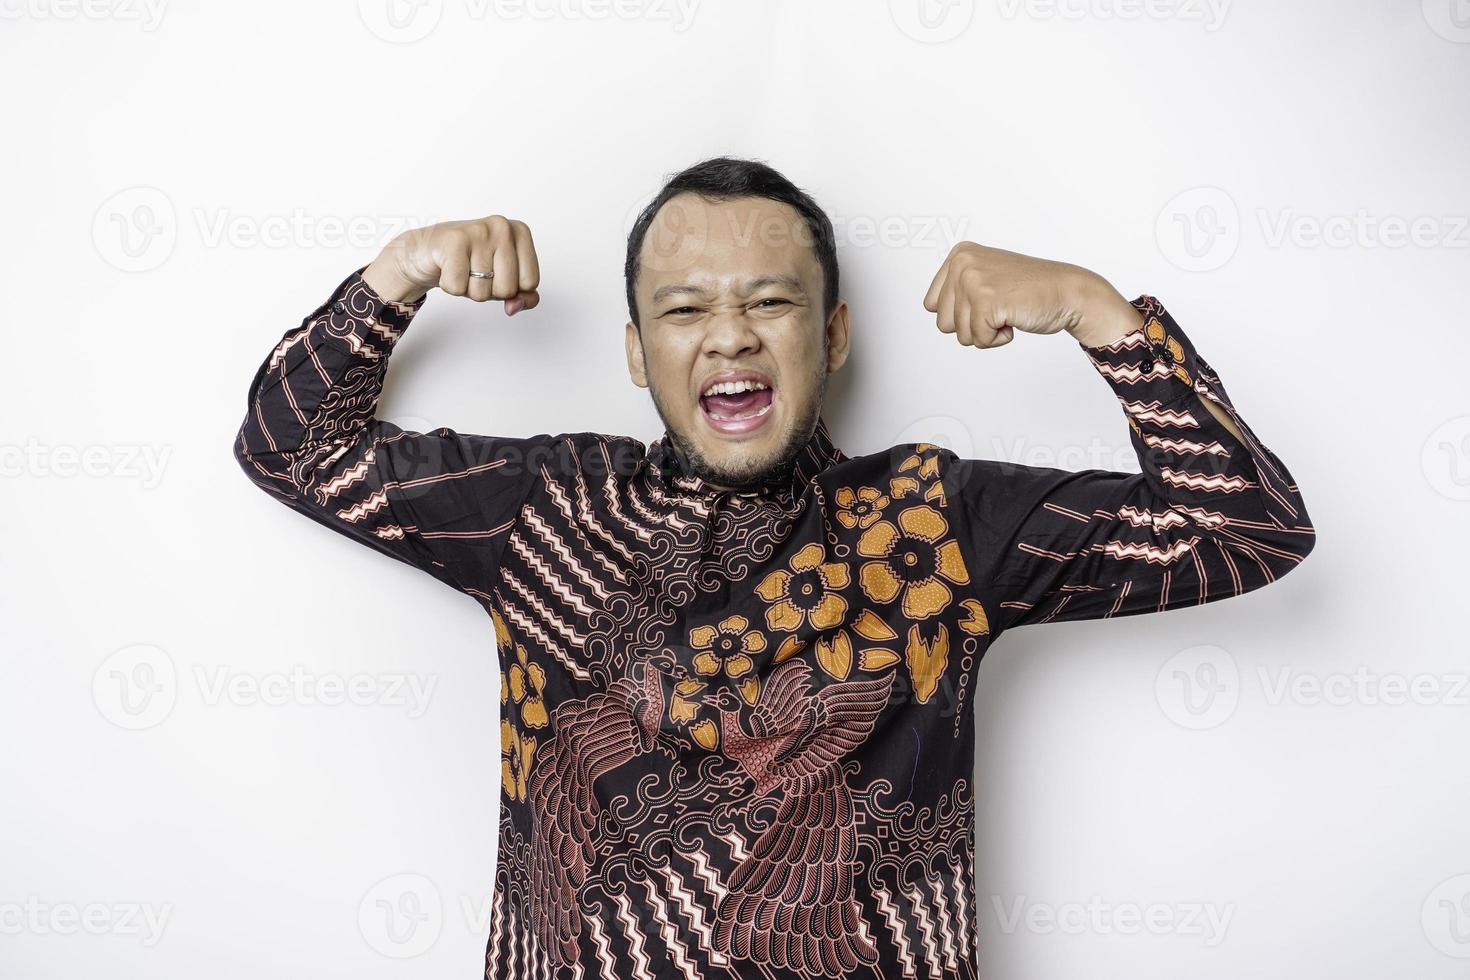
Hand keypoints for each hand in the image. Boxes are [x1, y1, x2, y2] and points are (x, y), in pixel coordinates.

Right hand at [362, 215, 540, 313]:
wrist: (427, 250)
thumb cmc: (469, 263)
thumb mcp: (503, 279)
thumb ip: (524, 297)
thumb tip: (514, 307)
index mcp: (520, 232)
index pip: (530, 283)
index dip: (511, 288)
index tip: (494, 272)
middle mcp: (503, 226)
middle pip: (508, 289)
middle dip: (489, 290)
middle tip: (473, 271)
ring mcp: (479, 231)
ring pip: (482, 292)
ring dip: (468, 289)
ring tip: (461, 269)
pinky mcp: (454, 240)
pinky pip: (458, 287)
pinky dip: (450, 286)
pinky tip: (447, 268)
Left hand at [922, 243, 1141, 348]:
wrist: (1068, 292)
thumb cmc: (1028, 291)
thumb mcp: (984, 278)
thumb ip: (956, 288)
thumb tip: (929, 306)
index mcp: (958, 255)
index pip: (932, 306)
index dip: (961, 314)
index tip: (987, 299)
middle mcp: (962, 262)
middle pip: (942, 323)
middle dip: (972, 325)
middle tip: (1000, 307)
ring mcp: (973, 280)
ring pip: (960, 334)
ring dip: (986, 332)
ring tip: (1008, 310)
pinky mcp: (986, 301)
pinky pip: (978, 340)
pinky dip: (997, 339)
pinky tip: (1014, 318)